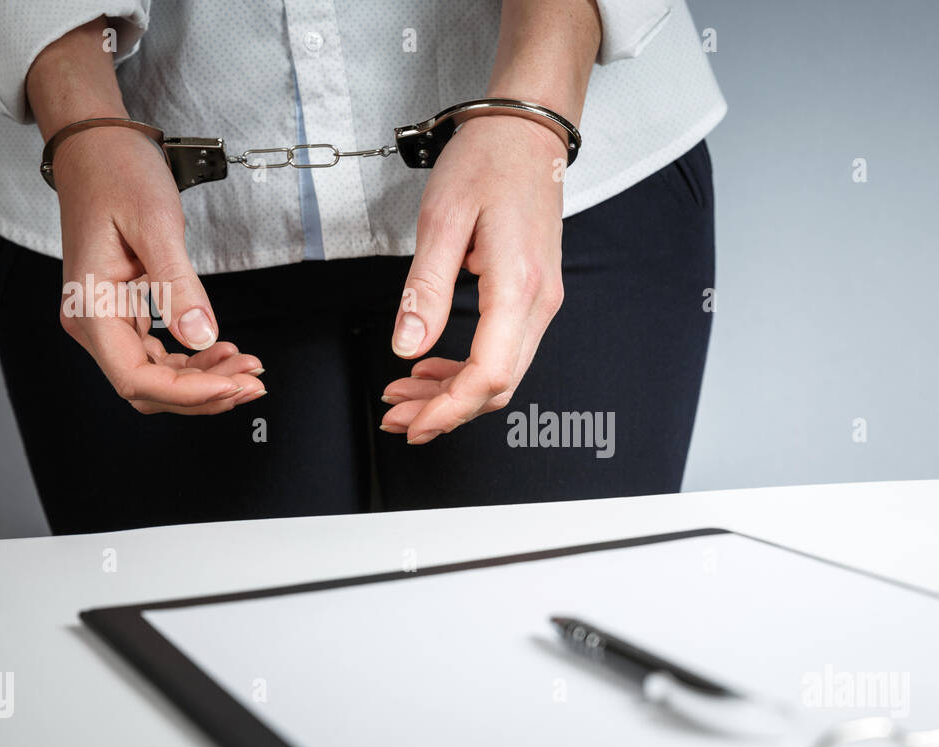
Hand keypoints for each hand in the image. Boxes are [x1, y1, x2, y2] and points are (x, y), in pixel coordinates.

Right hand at [52, 126, 264, 414]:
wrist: (98, 146)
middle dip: (205, 393)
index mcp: (90, 308)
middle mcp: (93, 323)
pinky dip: (196, 361)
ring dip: (206, 381)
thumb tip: (201, 335)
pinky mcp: (126, 314)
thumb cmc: (117, 173)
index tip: (232, 386)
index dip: (188, 394)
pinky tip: (226, 352)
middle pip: (150, 387)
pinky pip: (162, 355)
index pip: (136, 379)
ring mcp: (109, 321)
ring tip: (249, 370)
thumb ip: (178, 285)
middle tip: (254, 383)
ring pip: (158, 376)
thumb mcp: (156, 225)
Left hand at [379, 114, 566, 442]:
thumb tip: (407, 345)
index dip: (448, 409)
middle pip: (497, 386)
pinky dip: (466, 371)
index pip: (488, 375)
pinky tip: (431, 367)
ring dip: (453, 394)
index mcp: (518, 287)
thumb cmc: (489, 161)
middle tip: (397, 419)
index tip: (413, 424)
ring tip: (405, 398)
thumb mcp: (443, 219)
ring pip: (501, 374)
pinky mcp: (534, 296)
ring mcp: (541, 301)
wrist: (527, 130)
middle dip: (445, 412)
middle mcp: (539, 302)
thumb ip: (425, 288)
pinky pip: (504, 351)